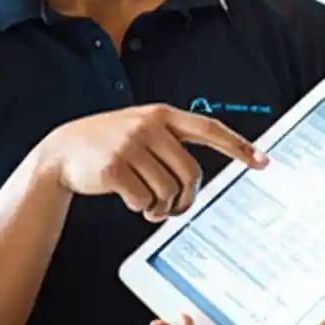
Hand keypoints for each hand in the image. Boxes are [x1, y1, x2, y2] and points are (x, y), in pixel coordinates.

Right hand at [38, 104, 267, 221]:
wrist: (62, 151)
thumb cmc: (108, 144)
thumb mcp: (139, 130)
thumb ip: (169, 143)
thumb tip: (196, 178)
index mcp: (161, 116)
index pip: (209, 128)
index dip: (237, 146)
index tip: (262, 161)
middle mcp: (149, 127)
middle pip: (191, 173)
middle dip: (186, 198)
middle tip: (175, 208)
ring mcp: (130, 146)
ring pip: (169, 190)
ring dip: (163, 208)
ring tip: (151, 207)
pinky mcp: (114, 168)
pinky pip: (143, 200)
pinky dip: (141, 209)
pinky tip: (132, 201)